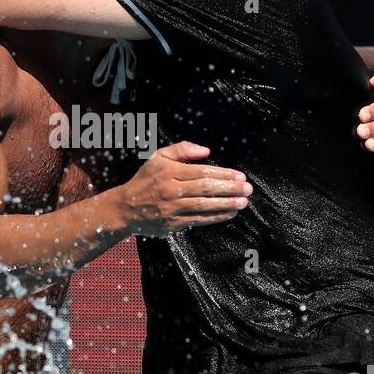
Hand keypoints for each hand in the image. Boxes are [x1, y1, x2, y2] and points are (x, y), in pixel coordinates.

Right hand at [113, 141, 251, 236]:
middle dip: (230, 188)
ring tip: (243, 201)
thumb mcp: (158, 157)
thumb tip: (206, 151)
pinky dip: (216, 217)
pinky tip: (230, 213)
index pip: (201, 172)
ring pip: (204, 205)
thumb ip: (182, 149)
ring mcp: (172, 208)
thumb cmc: (145, 180)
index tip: (240, 175)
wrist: (126, 208)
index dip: (223, 174)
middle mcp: (170, 190)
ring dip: (227, 204)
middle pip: (205, 188)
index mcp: (168, 171)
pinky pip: (199, 219)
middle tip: (248, 188)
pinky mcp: (173, 224)